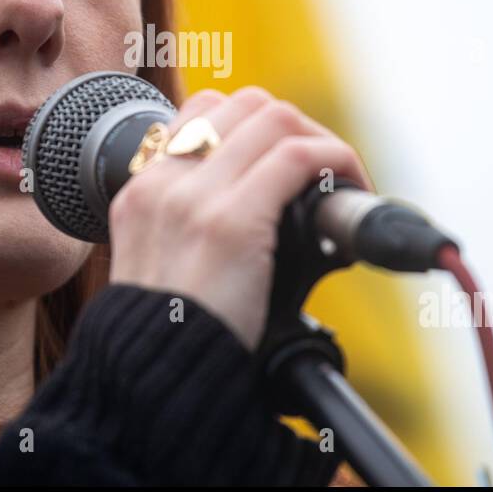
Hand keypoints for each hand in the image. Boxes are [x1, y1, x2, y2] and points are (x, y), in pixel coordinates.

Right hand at [106, 86, 373, 350]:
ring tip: (341, 180)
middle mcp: (163, 184)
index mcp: (142, 192)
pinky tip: (350, 189)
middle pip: (245, 105)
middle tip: (321, 171)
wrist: (148, 386)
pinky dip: (336, 161)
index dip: (254, 125)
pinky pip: (299, 156)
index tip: (284, 159)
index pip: (203, 112)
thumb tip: (261, 216)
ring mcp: (194, 198)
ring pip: (275, 119)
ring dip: (321, 141)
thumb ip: (191, 230)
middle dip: (295, 127)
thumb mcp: (160, 270)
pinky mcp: (231, 221)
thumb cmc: (168, 343)